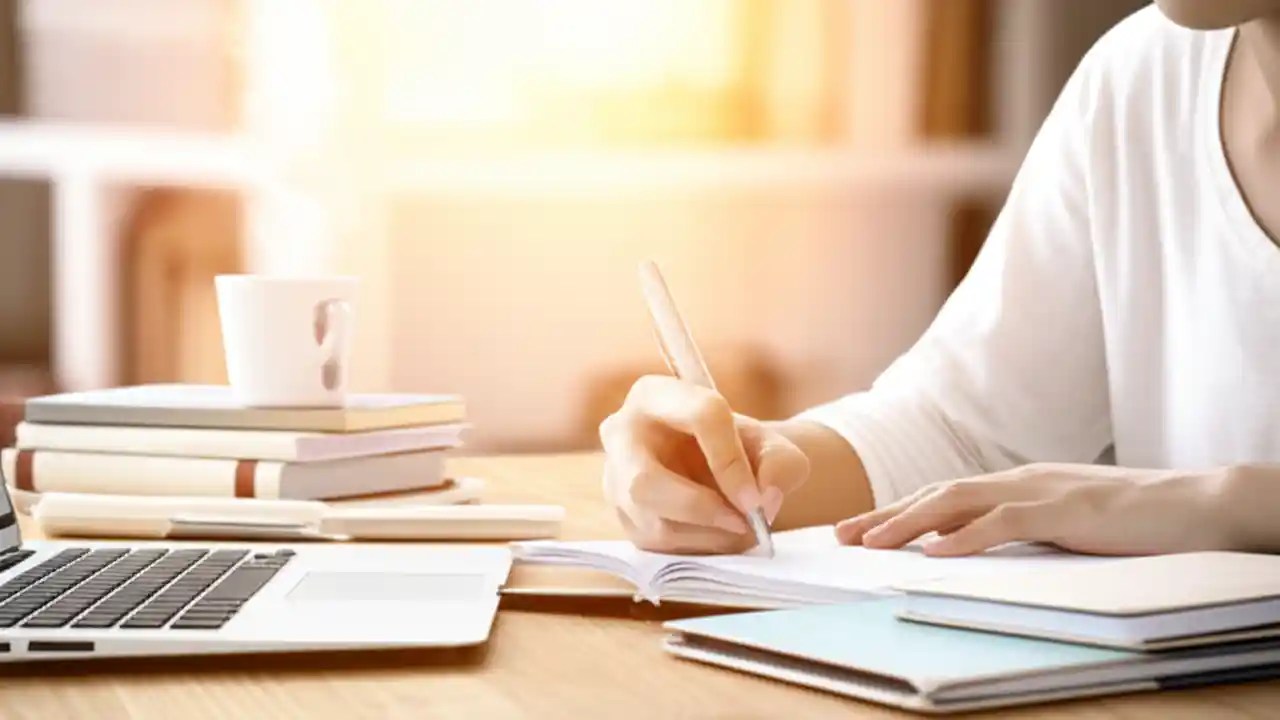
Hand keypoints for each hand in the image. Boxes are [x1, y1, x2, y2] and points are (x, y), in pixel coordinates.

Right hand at [600, 375, 809, 553]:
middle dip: (700, 509)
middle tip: (743, 522)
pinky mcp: (623, 518)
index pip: (698, 417)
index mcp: (657, 395)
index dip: (732, 460)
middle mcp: (621, 434)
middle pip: (644, 481)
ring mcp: (614, 479)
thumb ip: (781, 463)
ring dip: (706, 534)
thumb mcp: (772, 446)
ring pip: (652, 520)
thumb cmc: (739, 449)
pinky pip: (657, 544)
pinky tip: (720, 534)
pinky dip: (698, 547)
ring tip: (741, 529)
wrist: (718, 470)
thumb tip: (763, 499)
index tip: (759, 498)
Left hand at [835, 463, 1234, 556]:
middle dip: (888, 515)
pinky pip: (1005, 524)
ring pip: (958, 503)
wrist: (1192, 502)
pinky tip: (937, 552)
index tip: (861, 529)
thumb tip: (971, 541)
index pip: (945, 494)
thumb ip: (1020, 524)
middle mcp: (1019, 480)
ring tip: (872, 543)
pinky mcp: (1065, 511)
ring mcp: (1040, 492)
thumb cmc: (1129, 516)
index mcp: (1018, 482)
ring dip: (910, 523)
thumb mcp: (1062, 518)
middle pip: (938, 494)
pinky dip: (967, 537)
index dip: (900, 510)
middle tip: (844, 535)